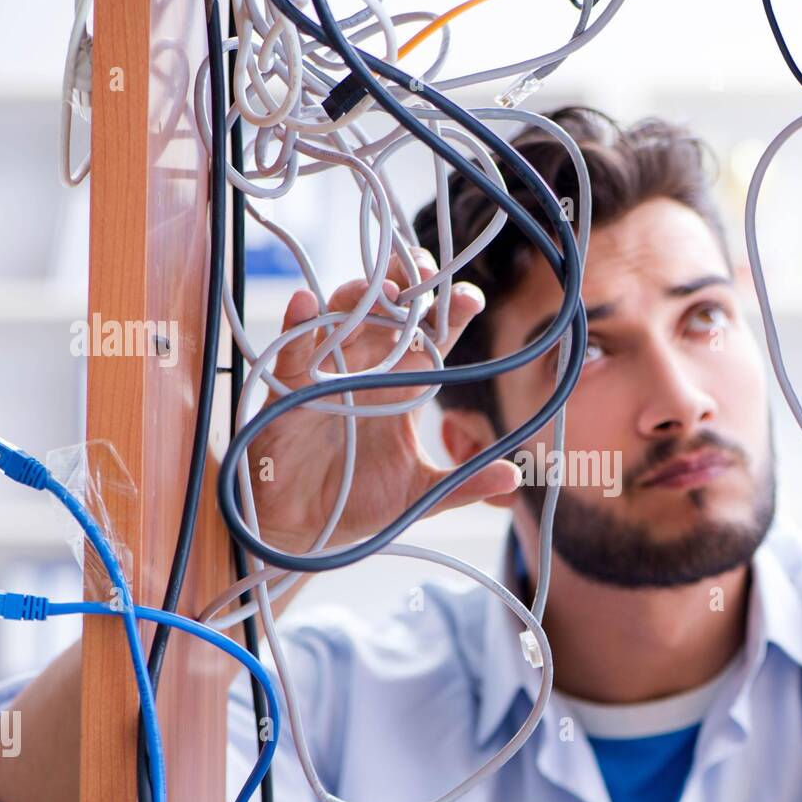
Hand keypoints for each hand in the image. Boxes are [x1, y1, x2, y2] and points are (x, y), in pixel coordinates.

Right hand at [248, 248, 520, 552]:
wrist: (305, 529)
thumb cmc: (359, 502)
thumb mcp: (420, 495)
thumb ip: (464, 484)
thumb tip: (513, 477)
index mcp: (402, 385)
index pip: (431, 338)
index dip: (451, 314)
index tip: (472, 299)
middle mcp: (366, 369)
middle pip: (388, 312)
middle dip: (408, 287)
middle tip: (428, 272)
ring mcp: (327, 374)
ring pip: (342, 318)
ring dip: (360, 297)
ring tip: (382, 287)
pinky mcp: (288, 390)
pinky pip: (291, 350)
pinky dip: (296, 325)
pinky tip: (304, 303)